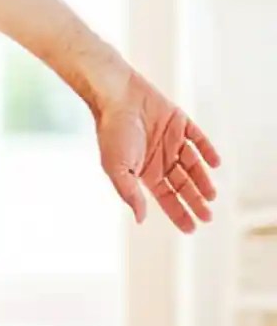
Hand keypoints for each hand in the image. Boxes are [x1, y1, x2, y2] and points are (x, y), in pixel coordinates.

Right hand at [96, 69, 221, 232]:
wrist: (116, 96)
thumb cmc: (111, 133)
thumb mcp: (116, 168)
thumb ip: (129, 193)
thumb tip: (140, 218)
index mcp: (144, 172)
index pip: (166, 198)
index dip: (178, 213)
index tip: (191, 228)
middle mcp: (160, 159)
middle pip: (182, 185)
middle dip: (195, 201)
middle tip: (207, 217)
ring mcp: (171, 141)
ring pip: (193, 166)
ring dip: (203, 181)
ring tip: (212, 195)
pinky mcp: (179, 123)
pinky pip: (198, 139)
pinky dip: (208, 151)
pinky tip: (215, 164)